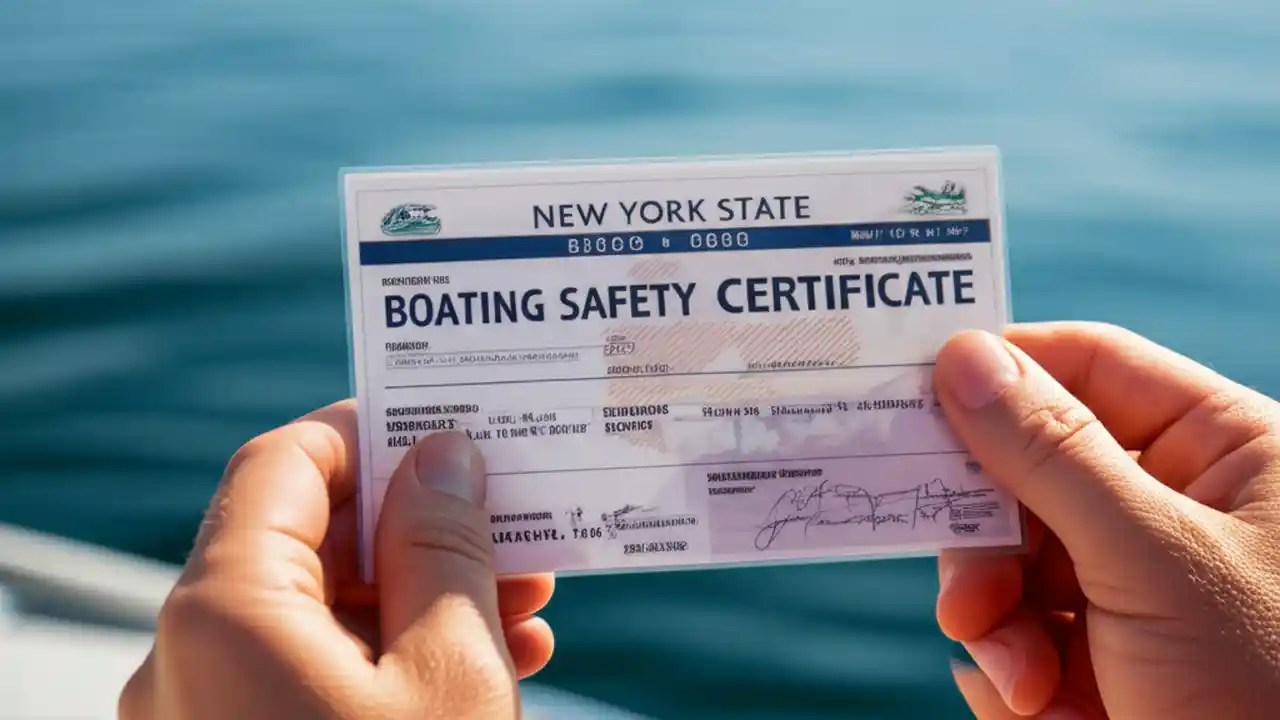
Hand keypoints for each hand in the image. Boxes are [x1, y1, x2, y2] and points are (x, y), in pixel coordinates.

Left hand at [119, 400, 554, 719]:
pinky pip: (315, 674)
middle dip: (420, 522)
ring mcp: (210, 712)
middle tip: (509, 512)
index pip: (284, 463)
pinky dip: (396, 657)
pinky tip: (491, 654)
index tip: (451, 425)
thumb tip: (443, 456)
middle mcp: (189, 659)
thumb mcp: (449, 674)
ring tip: (523, 592)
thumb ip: (444, 548)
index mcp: (222, 614)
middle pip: (307, 539)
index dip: (372, 431)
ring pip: (320, 613)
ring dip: (424, 593)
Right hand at [933, 322, 1279, 718]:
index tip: (914, 392)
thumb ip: (1052, 454)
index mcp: (1223, 451)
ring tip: (1025, 687)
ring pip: (1012, 561)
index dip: (1003, 371)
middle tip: (969, 596)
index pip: (1090, 367)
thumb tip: (964, 357)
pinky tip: (1041, 713)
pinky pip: (1021, 633)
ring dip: (997, 626)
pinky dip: (1011, 675)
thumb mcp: (1155, 561)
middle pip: (1030, 473)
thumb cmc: (1269, 691)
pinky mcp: (1108, 656)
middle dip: (989, 544)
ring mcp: (1139, 586)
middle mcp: (1177, 507)